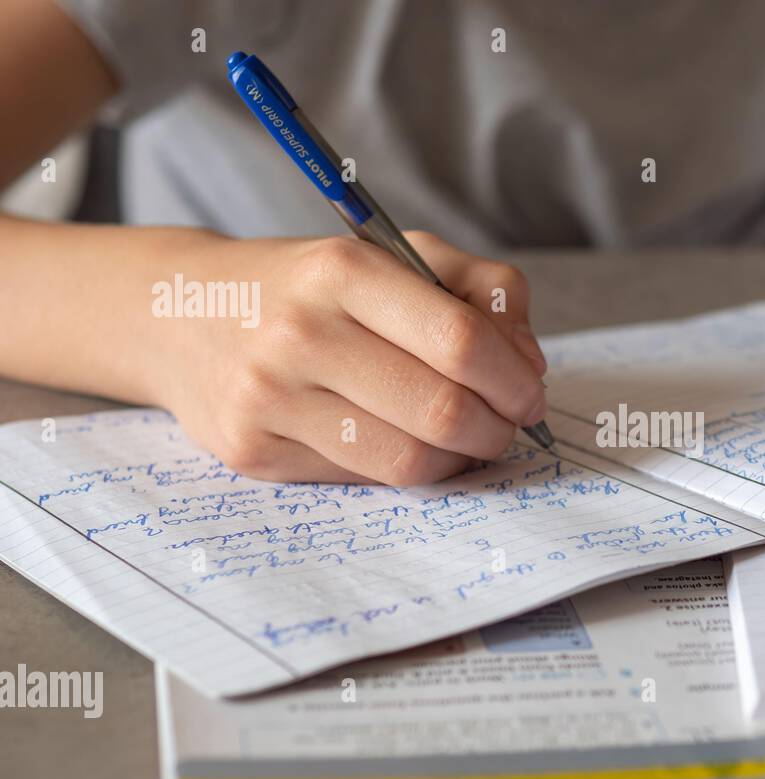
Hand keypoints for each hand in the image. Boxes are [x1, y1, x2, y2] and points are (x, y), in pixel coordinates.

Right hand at [149, 231, 547, 484]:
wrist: (179, 311)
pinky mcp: (253, 452)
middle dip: (496, 428)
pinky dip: (405, 470)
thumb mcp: (394, 256)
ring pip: (408, 460)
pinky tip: (406, 444)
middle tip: (505, 424)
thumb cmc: (310, 287)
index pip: (459, 340)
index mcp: (343, 272)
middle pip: (441, 410)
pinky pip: (362, 480)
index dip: (514, 379)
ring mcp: (270, 399)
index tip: (529, 393)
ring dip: (459, 459)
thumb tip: (528, 363)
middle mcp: (300, 334)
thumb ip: (479, 291)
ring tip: (464, 438)